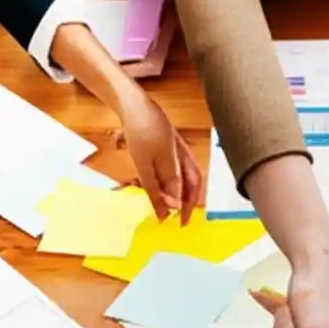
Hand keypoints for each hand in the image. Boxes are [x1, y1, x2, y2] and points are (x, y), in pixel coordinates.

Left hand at [120, 96, 202, 223]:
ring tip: (177, 205)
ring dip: (186, 191)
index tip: (177, 223)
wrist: (134, 104)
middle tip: (182, 218)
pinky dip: (178, 179)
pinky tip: (168, 183)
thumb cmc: (140, 132)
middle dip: (190, 202)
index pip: (185, 191)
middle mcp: (185, 155)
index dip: (182, 208)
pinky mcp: (172, 143)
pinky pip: (181, 166)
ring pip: (190, 174)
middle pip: (194, 183)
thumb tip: (167, 211)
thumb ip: (157, 188)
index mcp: (180, 162)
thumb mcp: (145, 164)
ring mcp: (179, 148)